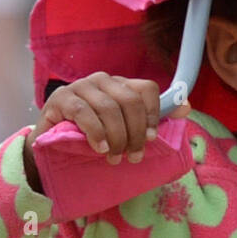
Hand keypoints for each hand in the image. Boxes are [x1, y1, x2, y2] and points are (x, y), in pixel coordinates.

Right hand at [23, 73, 190, 191]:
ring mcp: (81, 86)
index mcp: (120, 84)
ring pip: (110, 108)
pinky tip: (99, 148)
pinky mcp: (62, 98)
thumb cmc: (90, 136)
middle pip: (130, 101)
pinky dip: (96, 132)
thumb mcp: (123, 128)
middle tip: (133, 156)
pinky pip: (84, 113)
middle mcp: (102, 80)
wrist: (49, 145)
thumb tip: (187, 107)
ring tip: (114, 157)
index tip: (150, 139)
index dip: (153, 114)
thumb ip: (151, 118)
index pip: (146, 88)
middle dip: (135, 132)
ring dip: (116, 137)